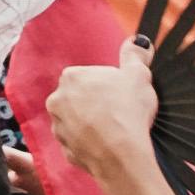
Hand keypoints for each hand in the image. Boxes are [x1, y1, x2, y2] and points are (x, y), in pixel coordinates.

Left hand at [48, 53, 162, 186]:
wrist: (121, 154)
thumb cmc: (128, 111)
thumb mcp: (138, 76)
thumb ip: (135, 56)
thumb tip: (138, 40)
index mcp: (71, 77)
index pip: (92, 76)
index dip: (111, 86)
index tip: (124, 96)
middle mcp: (56, 99)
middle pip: (83, 98)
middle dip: (100, 104)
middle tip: (122, 113)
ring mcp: (57, 125)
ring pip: (79, 121)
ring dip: (94, 125)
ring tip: (117, 131)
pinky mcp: (63, 148)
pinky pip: (80, 143)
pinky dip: (92, 144)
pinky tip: (109, 145)